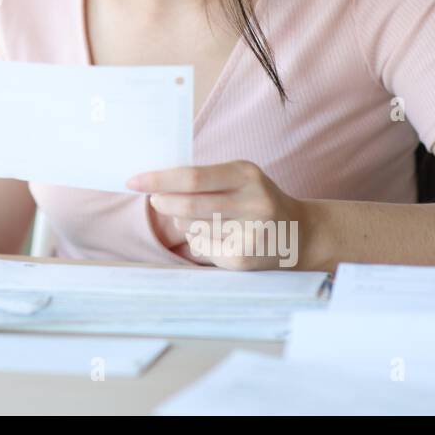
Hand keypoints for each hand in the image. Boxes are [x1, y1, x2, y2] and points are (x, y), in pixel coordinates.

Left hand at [127, 161, 307, 269]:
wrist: (301, 232)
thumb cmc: (255, 199)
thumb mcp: (238, 177)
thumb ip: (202, 178)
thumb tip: (152, 183)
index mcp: (246, 175)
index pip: (192, 177)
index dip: (158, 180)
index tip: (132, 181)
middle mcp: (252, 203)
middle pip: (187, 206)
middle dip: (163, 202)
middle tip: (156, 200)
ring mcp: (250, 233)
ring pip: (191, 228)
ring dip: (183, 223)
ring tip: (202, 218)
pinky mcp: (243, 259)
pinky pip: (201, 248)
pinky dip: (198, 240)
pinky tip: (218, 236)